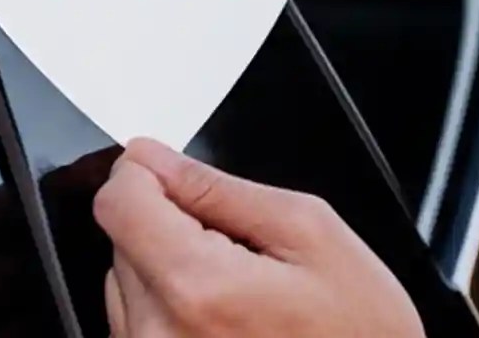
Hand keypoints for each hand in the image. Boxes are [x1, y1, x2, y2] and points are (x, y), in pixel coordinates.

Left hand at [94, 138, 423, 336]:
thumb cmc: (361, 336)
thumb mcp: (308, 232)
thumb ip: (217, 188)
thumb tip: (153, 159)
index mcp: (196, 287)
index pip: (117, 202)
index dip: (144, 174)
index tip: (171, 174)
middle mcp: (158, 333)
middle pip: (123, 238)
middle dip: (170, 225)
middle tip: (239, 251)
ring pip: (127, 278)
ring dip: (170, 269)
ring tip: (238, 295)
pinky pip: (138, 320)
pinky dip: (172, 307)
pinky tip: (226, 321)